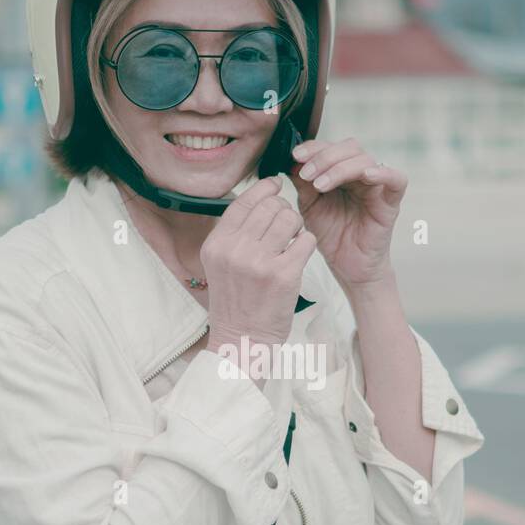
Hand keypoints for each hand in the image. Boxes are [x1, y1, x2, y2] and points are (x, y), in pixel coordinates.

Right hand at [201, 175, 316, 360]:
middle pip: (270, 206)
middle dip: (283, 209)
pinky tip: (299, 254)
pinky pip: (306, 240)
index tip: (275, 184)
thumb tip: (262, 193)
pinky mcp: (283, 276)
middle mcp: (235, 250)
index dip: (264, 188)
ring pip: (290, 218)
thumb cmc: (236, 301)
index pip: (244, 201)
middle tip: (286, 225)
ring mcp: (259, 263)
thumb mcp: (220, 263)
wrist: (243, 340)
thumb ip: (234, 232)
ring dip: (297, 225)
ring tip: (292, 240)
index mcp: (217, 244)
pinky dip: (307, 243)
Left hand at [290, 137, 406, 288]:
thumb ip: (303, 184)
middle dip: (324, 157)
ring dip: (340, 168)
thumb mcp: (309, 207)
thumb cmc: (331, 236)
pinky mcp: (391, 201)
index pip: (331, 147)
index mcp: (341, 171)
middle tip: (306, 174)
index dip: (313, 148)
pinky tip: (365, 176)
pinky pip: (397, 179)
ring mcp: (377, 186)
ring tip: (320, 185)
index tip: (295, 156)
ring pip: (366, 160)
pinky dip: (383, 173)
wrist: (347, 266)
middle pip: (349, 147)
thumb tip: (292, 161)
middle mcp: (361, 174)